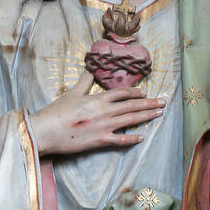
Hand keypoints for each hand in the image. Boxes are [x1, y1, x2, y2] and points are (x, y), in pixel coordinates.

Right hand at [27, 71, 164, 158]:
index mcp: (98, 99)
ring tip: (158, 114)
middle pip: (131, 106)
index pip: (121, 93)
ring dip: (146, 116)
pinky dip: (131, 139)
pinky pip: (120, 140)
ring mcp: (104, 127)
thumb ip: (84, 82)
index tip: (145, 92)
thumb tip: (91, 68)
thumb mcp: (71, 93)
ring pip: (130, 120)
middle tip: (163, 102)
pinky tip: (141, 137)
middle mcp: (105, 111)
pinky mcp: (100, 141)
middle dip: (149, 103)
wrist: (46, 130)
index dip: (135, 92)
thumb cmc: (56, 112)